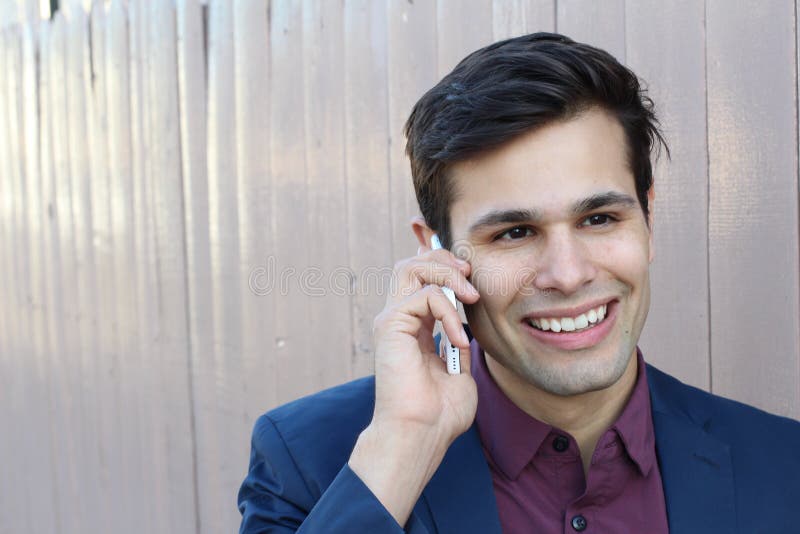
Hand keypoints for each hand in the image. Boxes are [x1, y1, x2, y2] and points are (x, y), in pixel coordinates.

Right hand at [348, 245, 479, 525]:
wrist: (422, 433)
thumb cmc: (440, 412)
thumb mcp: (460, 368)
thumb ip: (459, 342)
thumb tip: (468, 325)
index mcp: (414, 327)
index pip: (421, 278)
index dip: (443, 265)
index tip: (471, 275)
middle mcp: (400, 319)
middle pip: (413, 263)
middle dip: (444, 260)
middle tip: (470, 274)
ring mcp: (393, 320)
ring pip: (411, 267)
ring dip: (447, 275)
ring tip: (469, 297)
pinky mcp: (390, 325)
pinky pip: (424, 296)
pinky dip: (449, 312)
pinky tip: (458, 338)